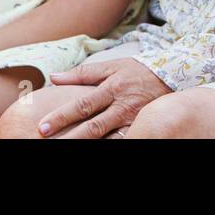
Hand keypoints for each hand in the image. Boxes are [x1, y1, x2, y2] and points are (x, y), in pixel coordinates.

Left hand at [41, 58, 171, 137]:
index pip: (83, 105)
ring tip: (70, 148)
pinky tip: (98, 147)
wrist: (171, 75)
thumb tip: (54, 77)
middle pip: (93, 126)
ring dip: (89, 143)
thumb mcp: (112, 66)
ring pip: (108, 136)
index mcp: (112, 88)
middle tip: (48, 140)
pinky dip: (111, 143)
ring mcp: (132, 119)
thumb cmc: (136, 70)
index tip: (43, 126)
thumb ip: (83, 73)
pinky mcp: (140, 126)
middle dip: (71, 137)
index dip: (62, 116)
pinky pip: (123, 139)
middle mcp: (122, 105)